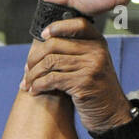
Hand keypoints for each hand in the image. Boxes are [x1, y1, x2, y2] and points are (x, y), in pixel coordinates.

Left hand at [20, 17, 133, 132]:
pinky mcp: (84, 83)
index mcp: (98, 42)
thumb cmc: (94, 89)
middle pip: (55, 44)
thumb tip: (42, 41)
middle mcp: (96, 51)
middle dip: (34, 58)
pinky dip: (38, 85)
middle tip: (27, 70)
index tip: (43, 35)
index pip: (77, 24)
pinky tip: (34, 91)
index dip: (57, 26)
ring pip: (50, 62)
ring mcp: (91, 66)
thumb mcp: (90, 64)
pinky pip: (51, 79)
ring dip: (33, 75)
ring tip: (27, 83)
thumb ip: (75, 51)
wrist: (111, 114)